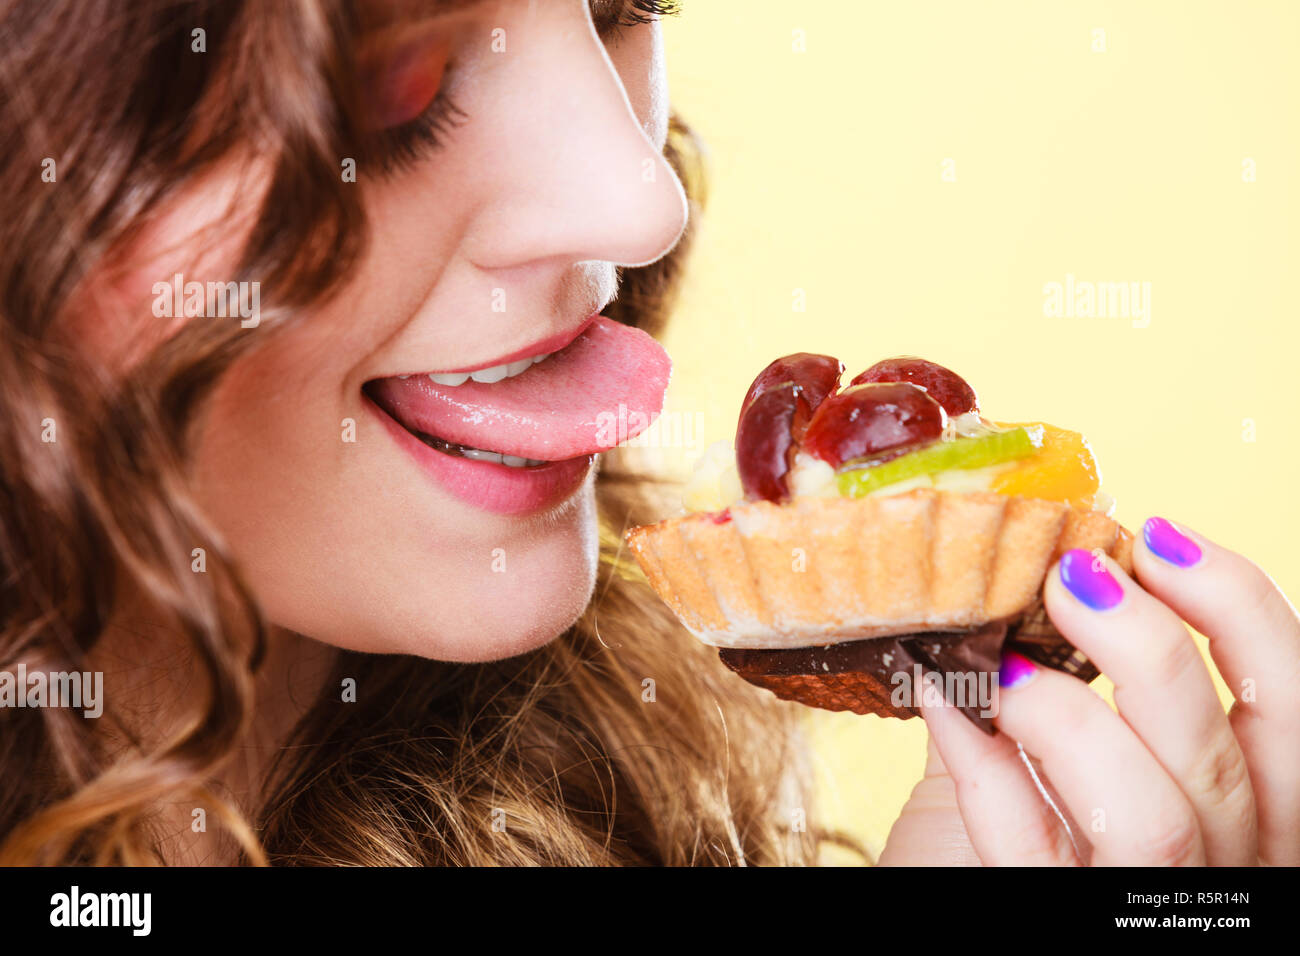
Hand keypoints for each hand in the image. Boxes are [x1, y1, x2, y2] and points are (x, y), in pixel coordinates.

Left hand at [878, 517, 1299, 865]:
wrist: (940, 906)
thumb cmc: (1004, 842)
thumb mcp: (1057, 762)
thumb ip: (1064, 685)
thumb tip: (1034, 575)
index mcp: (1251, 818)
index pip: (1295, 708)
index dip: (1242, 611)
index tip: (1161, 539)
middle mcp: (1222, 870)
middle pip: (1226, 756)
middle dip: (1149, 645)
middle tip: (1071, 577)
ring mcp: (1142, 907)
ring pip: (1152, 815)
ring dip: (1068, 715)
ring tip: (1003, 662)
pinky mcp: (1055, 921)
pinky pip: (1031, 840)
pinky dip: (981, 758)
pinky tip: (944, 697)